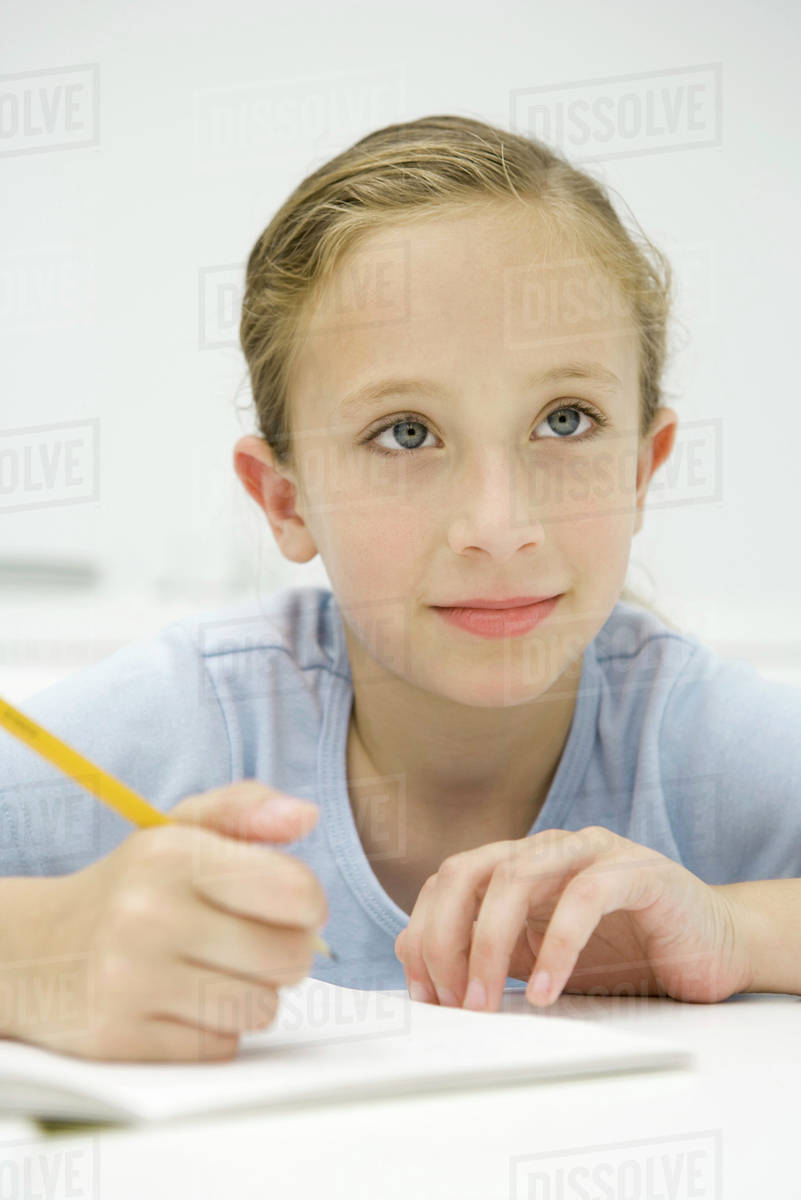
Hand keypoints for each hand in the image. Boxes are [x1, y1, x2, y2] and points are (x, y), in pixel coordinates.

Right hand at [12, 781, 327, 1060]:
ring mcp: (131, 981)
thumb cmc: (133, 885)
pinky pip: (221, 1046)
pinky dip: (214, 1029)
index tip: (289, 904)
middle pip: (288, 958)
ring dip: (252, 993)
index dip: (307, 903)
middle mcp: (148, 915)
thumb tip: (306, 815)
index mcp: (172, 853)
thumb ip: (246, 808)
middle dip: (284, 951)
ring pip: (261, 1007)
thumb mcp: (180, 827)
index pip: (294, 892)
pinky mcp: (122, 1039)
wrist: (37, 948)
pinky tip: (182, 1001)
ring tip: (215, 969)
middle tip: (250, 939)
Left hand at [394, 826, 752, 1011]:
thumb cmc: (625, 954)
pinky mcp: (639, 871)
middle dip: (443, 939)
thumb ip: (483, 952)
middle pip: (467, 872)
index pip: (448, 881)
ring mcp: (592, 851)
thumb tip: (414, 963)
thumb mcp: (537, 958)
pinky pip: (585, 897)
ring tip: (486, 1004)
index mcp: (518, 862)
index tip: (426, 996)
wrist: (712, 948)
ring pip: (515, 876)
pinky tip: (546, 991)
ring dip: (487, 945)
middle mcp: (547, 847)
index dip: (424, 935)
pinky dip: (556, 946)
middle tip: (450, 1002)